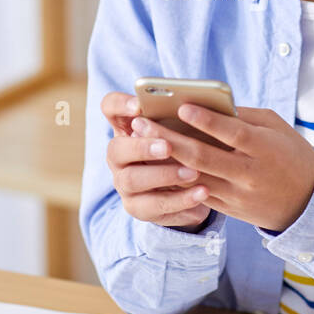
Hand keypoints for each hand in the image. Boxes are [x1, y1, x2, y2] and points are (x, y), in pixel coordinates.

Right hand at [100, 91, 209, 229]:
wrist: (187, 186)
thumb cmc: (185, 148)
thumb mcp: (183, 131)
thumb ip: (181, 119)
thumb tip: (198, 107)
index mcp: (126, 127)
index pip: (110, 107)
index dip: (121, 105)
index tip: (140, 105)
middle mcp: (118, 156)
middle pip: (116, 149)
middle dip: (143, 147)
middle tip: (168, 146)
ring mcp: (124, 184)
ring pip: (133, 180)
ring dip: (165, 176)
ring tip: (194, 173)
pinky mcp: (138, 208)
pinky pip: (156, 207)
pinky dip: (182, 200)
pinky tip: (203, 193)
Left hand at [129, 104, 313, 231]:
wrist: (307, 202)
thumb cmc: (289, 153)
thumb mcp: (276, 128)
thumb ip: (244, 117)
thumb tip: (208, 104)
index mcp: (265, 149)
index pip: (233, 133)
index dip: (207, 121)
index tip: (182, 106)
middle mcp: (249, 174)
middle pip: (204, 156)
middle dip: (170, 139)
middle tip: (142, 123)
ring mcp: (238, 195)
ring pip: (194, 177)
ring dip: (165, 159)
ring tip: (142, 140)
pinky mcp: (230, 209)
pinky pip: (198, 193)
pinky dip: (176, 178)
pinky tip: (156, 162)